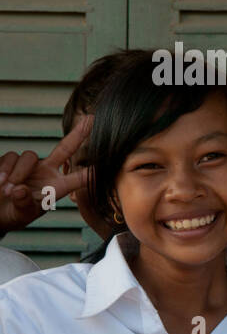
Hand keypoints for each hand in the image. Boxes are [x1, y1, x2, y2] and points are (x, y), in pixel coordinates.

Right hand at [0, 114, 91, 235]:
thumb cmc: (13, 214)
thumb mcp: (22, 215)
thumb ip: (24, 204)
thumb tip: (21, 190)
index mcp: (57, 187)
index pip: (79, 178)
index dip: (92, 172)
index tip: (108, 163)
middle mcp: (47, 172)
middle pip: (65, 148)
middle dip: (78, 133)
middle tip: (92, 119)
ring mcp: (30, 165)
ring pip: (29, 155)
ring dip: (19, 172)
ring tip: (8, 190)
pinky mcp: (10, 161)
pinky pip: (11, 157)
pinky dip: (5, 170)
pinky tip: (1, 182)